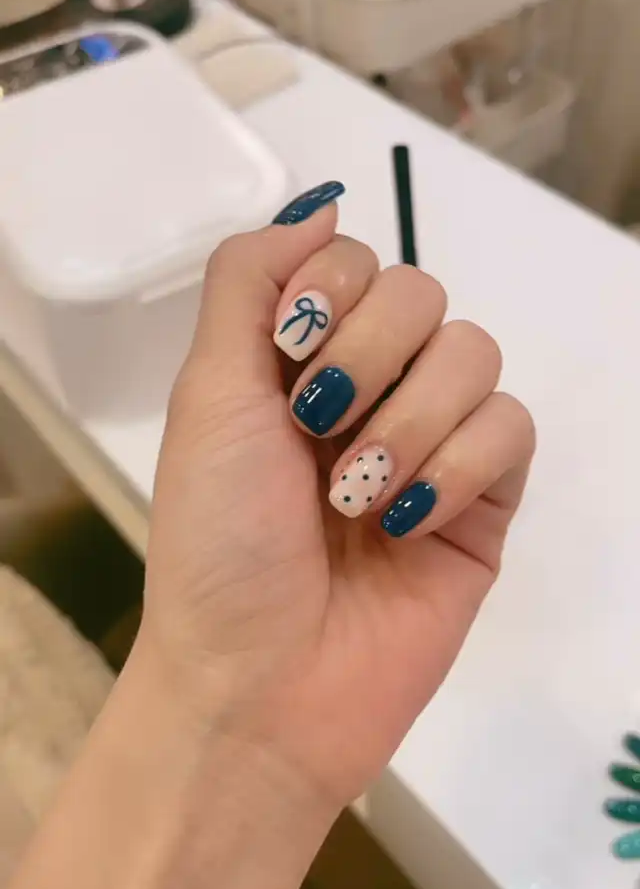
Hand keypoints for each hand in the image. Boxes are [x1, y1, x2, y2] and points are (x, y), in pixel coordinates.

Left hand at [143, 186, 534, 811]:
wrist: (261, 685)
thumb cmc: (219, 542)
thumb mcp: (206, 395)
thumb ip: (249, 281)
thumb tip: (322, 203)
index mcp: (298, 363)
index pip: (354, 259)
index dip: (330, 290)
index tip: (287, 353)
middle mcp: (369, 390)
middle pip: (422, 294)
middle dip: (368, 357)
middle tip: (320, 430)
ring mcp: (433, 443)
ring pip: (474, 354)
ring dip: (411, 421)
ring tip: (359, 498)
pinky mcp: (486, 501)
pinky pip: (512, 429)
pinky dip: (461, 467)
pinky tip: (409, 521)